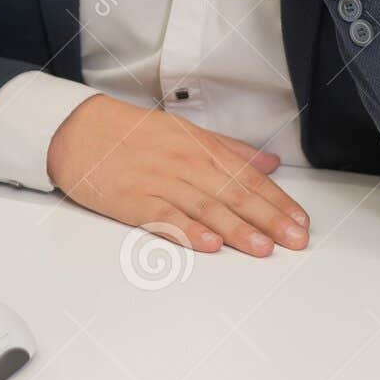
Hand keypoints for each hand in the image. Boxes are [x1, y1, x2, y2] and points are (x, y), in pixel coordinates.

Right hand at [46, 94, 308, 255]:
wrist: (80, 131)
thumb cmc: (132, 133)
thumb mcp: (185, 132)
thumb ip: (230, 149)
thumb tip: (270, 162)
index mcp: (200, 146)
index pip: (247, 175)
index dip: (277, 200)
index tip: (300, 221)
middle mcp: (185, 163)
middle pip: (234, 194)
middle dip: (269, 218)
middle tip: (295, 239)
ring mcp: (160, 182)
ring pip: (206, 208)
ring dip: (237, 230)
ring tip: (264, 247)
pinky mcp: (135, 201)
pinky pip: (167, 219)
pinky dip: (189, 232)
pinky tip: (209, 245)